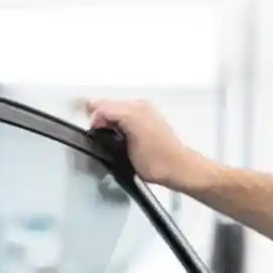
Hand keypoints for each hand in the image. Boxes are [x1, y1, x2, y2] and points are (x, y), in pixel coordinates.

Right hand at [82, 98, 211, 189]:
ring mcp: (146, 109)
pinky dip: (121, 120)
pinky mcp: (151, 115)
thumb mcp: (124, 148)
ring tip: (111, 136)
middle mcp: (139, 105)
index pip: (101, 107)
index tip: (94, 134)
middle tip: (99, 135)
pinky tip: (122, 134)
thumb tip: (98, 121)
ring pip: (117, 107)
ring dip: (111, 119)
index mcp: (132, 111)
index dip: (94, 121)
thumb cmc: (155, 162)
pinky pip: (127, 112)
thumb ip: (108, 128)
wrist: (179, 167)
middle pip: (108, 104)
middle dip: (100, 118)